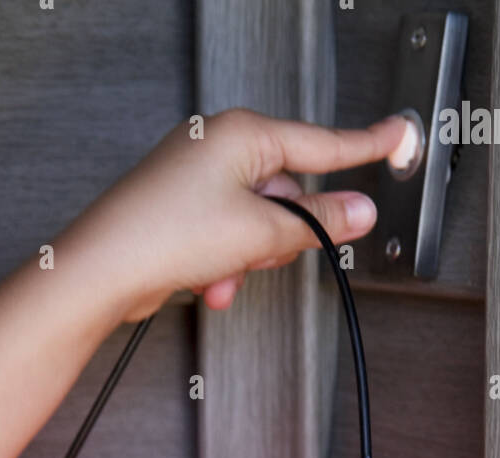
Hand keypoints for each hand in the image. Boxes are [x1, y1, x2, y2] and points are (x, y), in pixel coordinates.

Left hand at [65, 107, 406, 320]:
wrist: (103, 271)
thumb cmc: (163, 235)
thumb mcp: (260, 231)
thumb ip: (317, 222)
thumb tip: (357, 212)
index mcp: (241, 134)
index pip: (321, 141)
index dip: (364, 147)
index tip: (396, 138)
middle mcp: (217, 148)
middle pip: (286, 192)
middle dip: (282, 232)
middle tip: (267, 250)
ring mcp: (196, 180)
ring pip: (257, 222)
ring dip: (250, 256)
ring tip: (225, 269)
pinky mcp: (181, 212)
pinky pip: (227, 238)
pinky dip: (225, 264)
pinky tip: (210, 281)